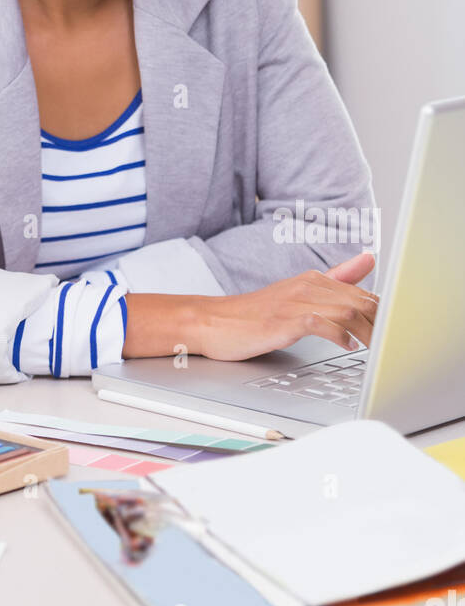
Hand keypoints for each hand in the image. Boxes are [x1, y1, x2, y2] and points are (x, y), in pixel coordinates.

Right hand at [194, 253, 379, 361]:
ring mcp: (293, 303)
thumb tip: (368, 259)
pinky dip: (339, 335)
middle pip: (359, 300)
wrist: (211, 322)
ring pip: (345, 310)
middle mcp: (305, 287)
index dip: (383, 312)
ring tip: (377, 346)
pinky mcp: (282, 321)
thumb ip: (336, 278)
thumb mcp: (297, 293)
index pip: (361, 293)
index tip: (394, 329)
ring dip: (367, 330)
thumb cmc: (253, 313)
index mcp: (312, 280)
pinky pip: (320, 324)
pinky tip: (347, 346)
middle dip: (381, 322)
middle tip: (391, 341)